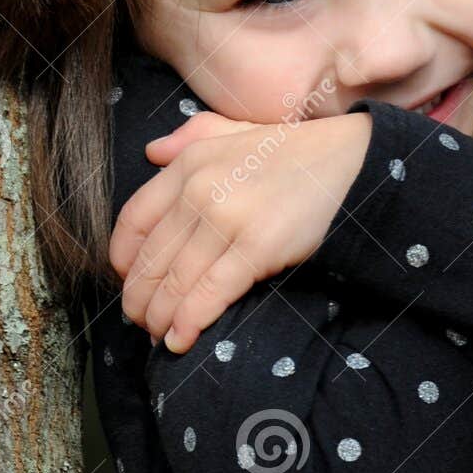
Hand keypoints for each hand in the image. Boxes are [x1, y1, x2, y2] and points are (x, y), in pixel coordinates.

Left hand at [108, 109, 372, 353]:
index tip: (125, 280)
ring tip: (158, 336)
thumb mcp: (231, 132)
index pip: (133, 220)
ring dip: (159, 318)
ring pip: (174, 283)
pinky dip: (188, 323)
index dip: (123, 259)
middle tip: (141, 320)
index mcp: (187, 164)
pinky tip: (180, 340)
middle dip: (139, 299)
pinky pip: (208, 294)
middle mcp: (198, 190)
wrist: (348, 159)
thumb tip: (150, 151)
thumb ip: (187, 139)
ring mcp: (226, 219)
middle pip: (150, 259)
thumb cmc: (289, 152)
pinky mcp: (257, 248)